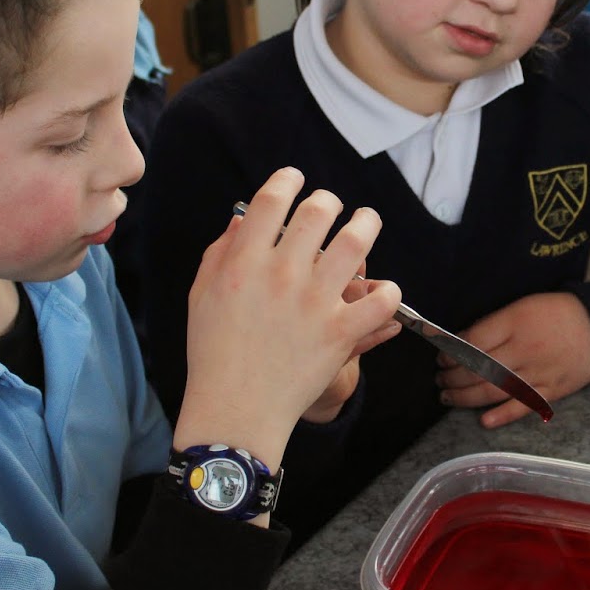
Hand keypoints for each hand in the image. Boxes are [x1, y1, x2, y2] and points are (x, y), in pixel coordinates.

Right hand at [180, 169, 401, 450]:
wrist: (234, 411)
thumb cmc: (213, 355)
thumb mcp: (201, 296)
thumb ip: (220, 252)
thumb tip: (243, 219)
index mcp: (243, 263)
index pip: (271, 200)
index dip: (288, 180)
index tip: (295, 179)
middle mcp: (281, 275)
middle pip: (318, 212)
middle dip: (329, 201)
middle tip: (332, 207)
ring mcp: (313, 303)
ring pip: (355, 242)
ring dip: (366, 224)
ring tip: (367, 222)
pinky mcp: (339, 333)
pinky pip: (380, 301)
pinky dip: (387, 293)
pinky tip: (381, 290)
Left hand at [437, 293, 589, 428]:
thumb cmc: (556, 313)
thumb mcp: (522, 306)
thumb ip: (494, 324)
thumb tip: (461, 341)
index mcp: (515, 323)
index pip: (472, 342)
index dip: (450, 352)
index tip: (440, 356)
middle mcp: (524, 350)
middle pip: (477, 369)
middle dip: (452, 377)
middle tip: (440, 379)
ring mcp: (538, 373)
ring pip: (493, 390)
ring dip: (465, 397)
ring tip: (448, 396)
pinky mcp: (551, 391)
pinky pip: (523, 407)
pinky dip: (501, 416)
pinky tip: (483, 421)